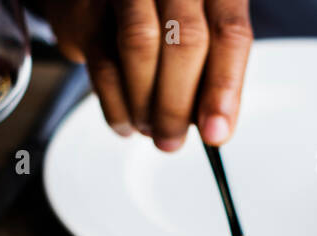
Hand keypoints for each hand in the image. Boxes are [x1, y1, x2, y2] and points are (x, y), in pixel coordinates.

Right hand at [44, 0, 252, 150]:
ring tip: (151, 131)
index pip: (229, 32)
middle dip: (178, 104)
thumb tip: (214, 127)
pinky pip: (102, 61)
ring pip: (141, 46)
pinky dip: (115, 104)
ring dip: (146, 103)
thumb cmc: (163, 16)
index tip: (216, 132)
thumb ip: (211, 71)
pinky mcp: (87, 6)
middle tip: (173, 141)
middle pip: (185, 40)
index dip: (224, 87)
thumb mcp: (201, 32)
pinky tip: (126, 124)